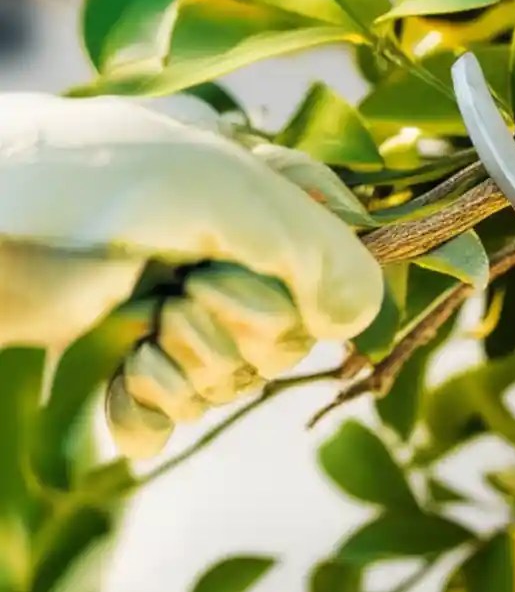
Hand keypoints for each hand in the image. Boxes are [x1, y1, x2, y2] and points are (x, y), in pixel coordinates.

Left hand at [0, 93, 383, 457]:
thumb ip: (314, 250)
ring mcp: (172, 299)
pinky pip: (177, 408)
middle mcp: (221, 245)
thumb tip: (361, 319)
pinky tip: (125, 389)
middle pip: (292, 329)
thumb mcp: (220, 191)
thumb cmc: (77, 181)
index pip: (335, 254)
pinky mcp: (124, 350)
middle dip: (245, 330)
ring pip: (237, 374)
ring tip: (144, 340)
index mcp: (251, 186)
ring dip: (194, 370)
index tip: (259, 274)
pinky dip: (153, 410)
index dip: (314, 286)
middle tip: (185, 298)